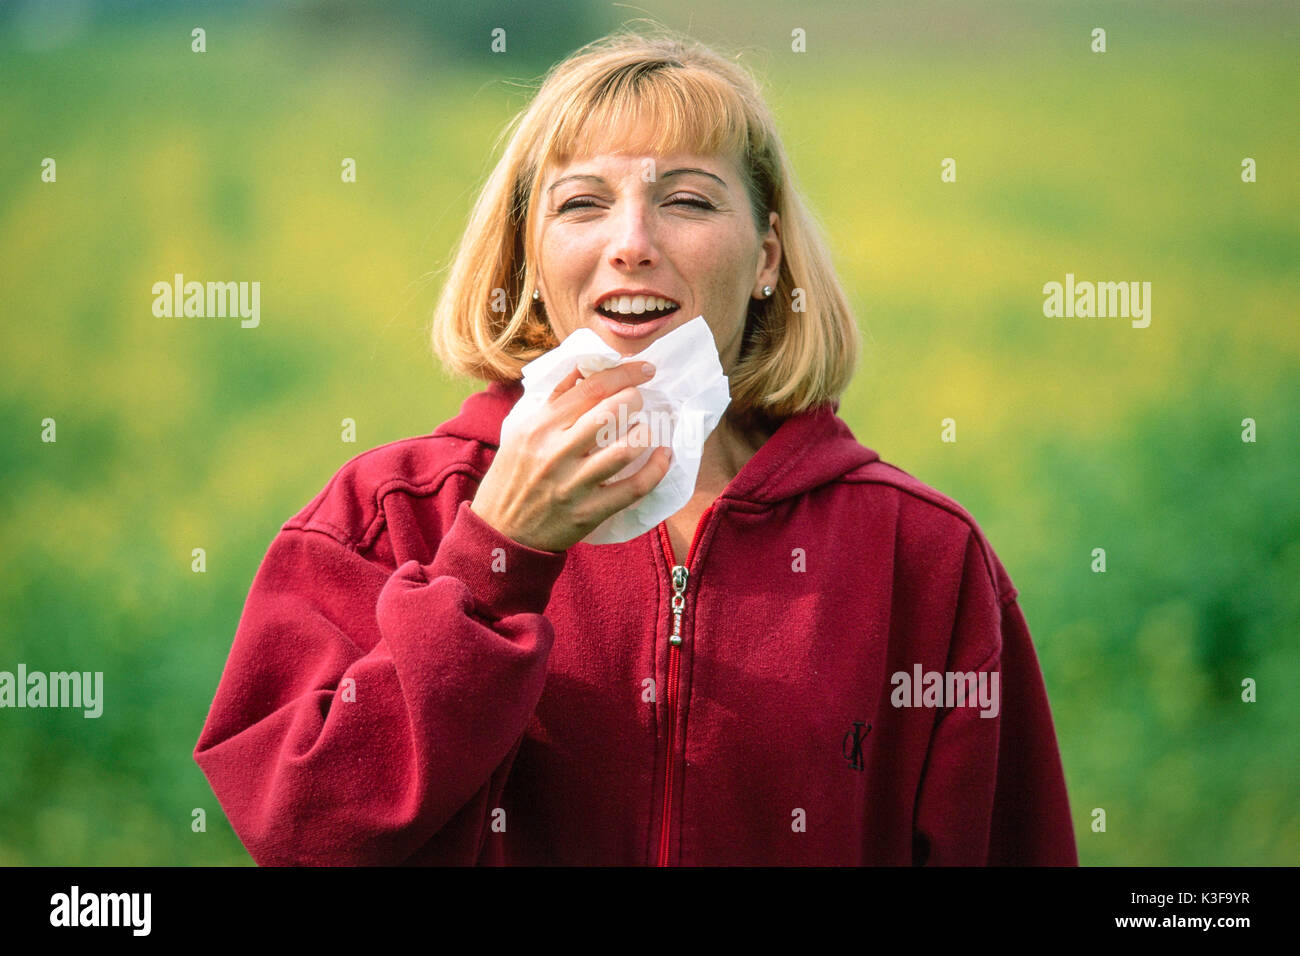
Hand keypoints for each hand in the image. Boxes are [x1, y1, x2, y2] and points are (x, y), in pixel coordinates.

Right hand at [470, 361, 671, 551]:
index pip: (591, 388)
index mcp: (540, 426)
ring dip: (645, 434)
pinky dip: (656, 469)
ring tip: (646, 430)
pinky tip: (663, 456)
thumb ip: (555, 398)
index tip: (646, 369)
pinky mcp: (589, 512)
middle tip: (639, 402)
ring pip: (624, 450)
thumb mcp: (521, 430)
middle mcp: (556, 452)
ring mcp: (574, 484)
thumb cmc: (514, 475)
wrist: (500, 531)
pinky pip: (633, 488)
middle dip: (635, 400)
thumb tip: (586, 367)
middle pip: (610, 413)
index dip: (625, 373)